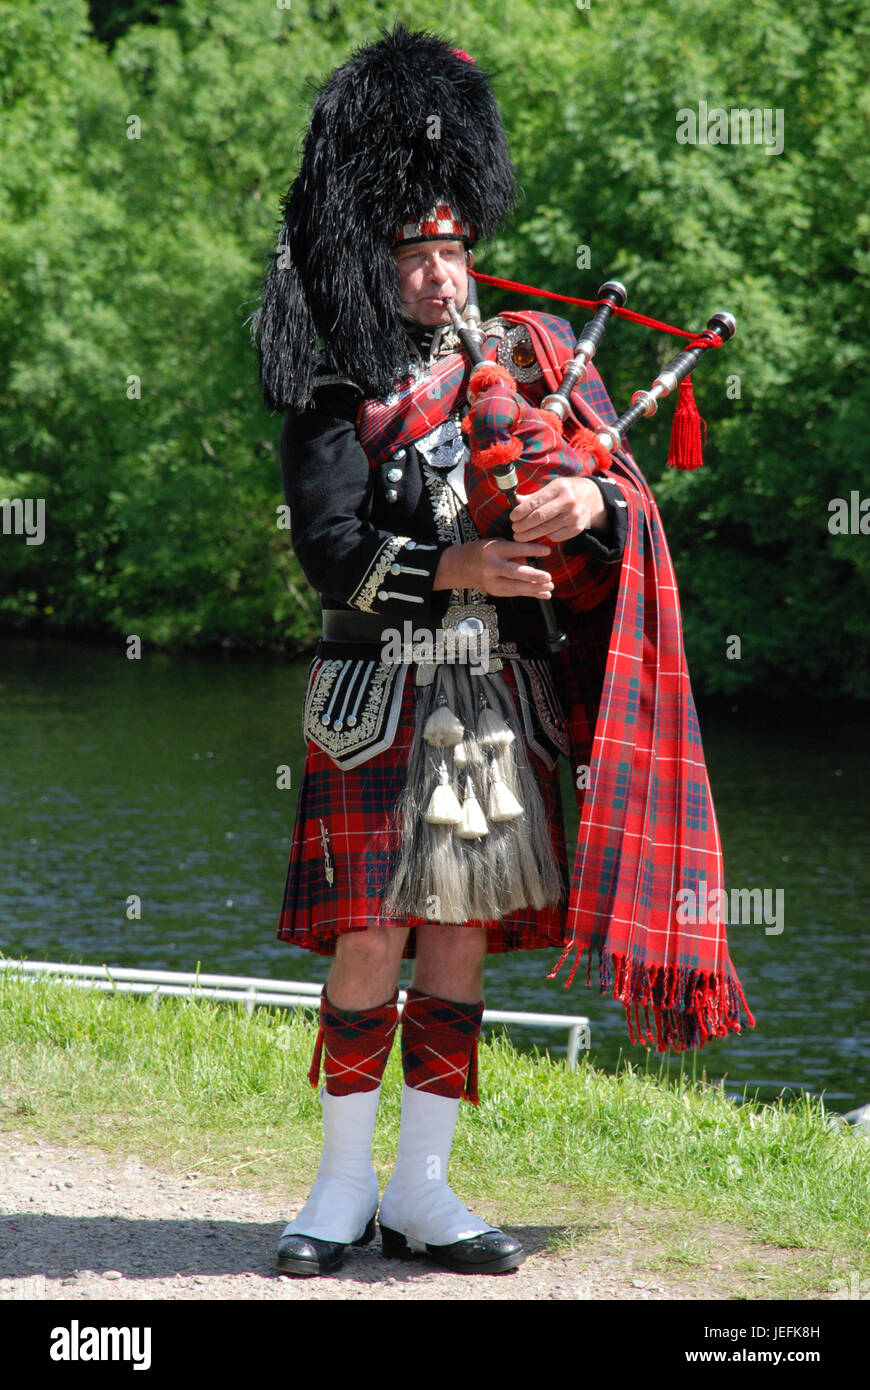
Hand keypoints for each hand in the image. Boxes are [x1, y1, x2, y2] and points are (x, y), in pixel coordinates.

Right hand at [434, 538, 554, 598]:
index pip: (515, 550)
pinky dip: (530, 593)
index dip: (532, 550)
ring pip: (516, 587)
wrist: (458, 567)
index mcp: (492, 550)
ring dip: (535, 589)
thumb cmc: (481, 552)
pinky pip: (514, 593)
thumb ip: (513, 551)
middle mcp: (491, 566)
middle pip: (515, 572)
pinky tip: (543, 594)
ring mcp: (492, 581)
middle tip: (548, 577)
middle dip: (533, 576)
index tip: (547, 551)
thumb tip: (532, 560)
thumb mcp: (495, 544)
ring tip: (549, 588)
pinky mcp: (494, 591)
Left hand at [510, 476, 606, 543]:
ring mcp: (574, 515)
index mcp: (559, 488)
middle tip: (515, 529)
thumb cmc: (565, 491)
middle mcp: (568, 501)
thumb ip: (533, 496)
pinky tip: (540, 534)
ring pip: (546, 530)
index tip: (512, 517)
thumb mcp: (551, 488)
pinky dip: (546, 537)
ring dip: (530, 535)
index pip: (535, 502)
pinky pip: (556, 537)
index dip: (521, 512)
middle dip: (523, 525)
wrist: (591, 496)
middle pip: (539, 518)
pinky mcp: (578, 528)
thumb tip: (515, 501)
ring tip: (520, 536)